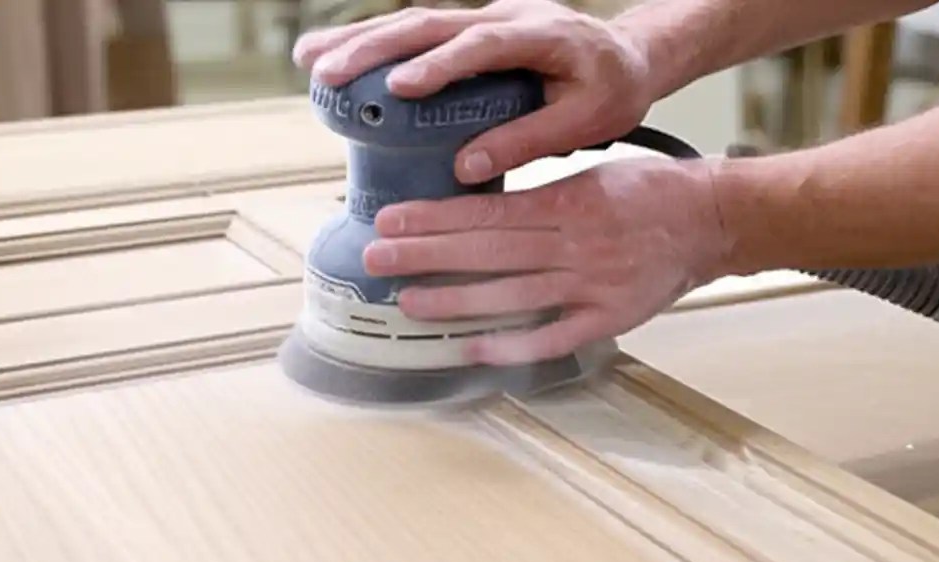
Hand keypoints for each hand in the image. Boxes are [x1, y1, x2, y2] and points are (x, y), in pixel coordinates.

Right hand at [291, 0, 656, 183]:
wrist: (629, 55)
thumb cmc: (612, 89)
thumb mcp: (585, 121)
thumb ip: (527, 141)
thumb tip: (464, 168)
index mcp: (540, 34)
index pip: (481, 44)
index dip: (439, 64)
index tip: (400, 87)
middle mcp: (504, 15)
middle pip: (429, 21)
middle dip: (372, 47)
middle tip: (326, 74)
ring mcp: (484, 17)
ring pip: (414, 21)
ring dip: (359, 40)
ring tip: (309, 60)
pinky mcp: (470, 31)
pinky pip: (417, 34)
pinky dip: (376, 45)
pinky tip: (337, 59)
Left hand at [361, 158, 734, 364]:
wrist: (712, 221)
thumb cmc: (648, 193)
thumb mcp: (590, 175)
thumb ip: (536, 194)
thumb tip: (471, 207)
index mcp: (569, 203)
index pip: (488, 214)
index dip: (435, 219)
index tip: (391, 219)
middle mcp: (577, 245)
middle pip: (489, 253)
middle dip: (427, 256)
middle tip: (377, 258)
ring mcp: (593, 287)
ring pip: (512, 296)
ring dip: (456, 301)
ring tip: (408, 302)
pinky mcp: (609, 320)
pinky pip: (554, 338)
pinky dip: (513, 346)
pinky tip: (472, 348)